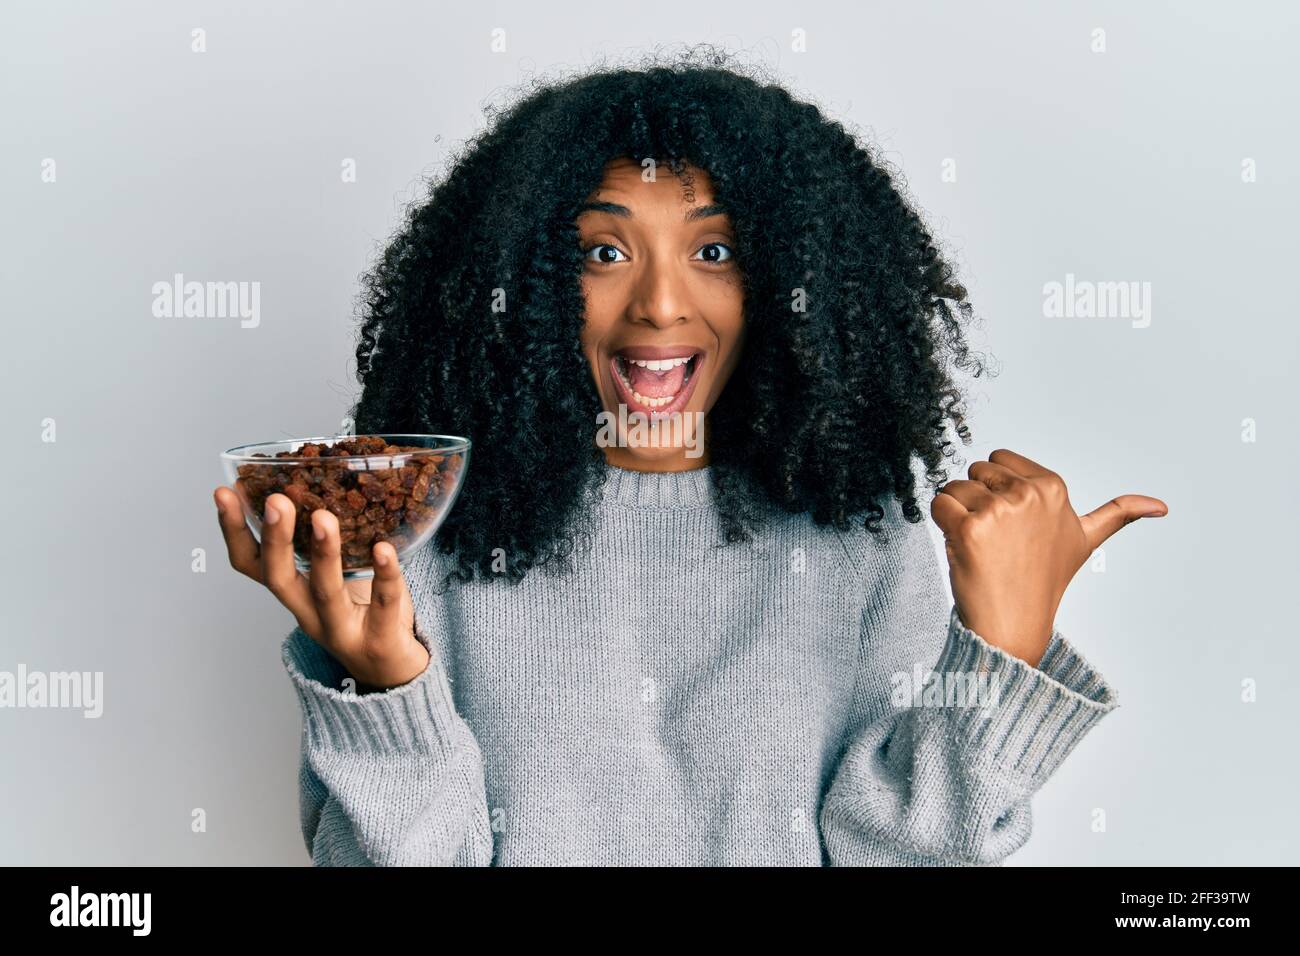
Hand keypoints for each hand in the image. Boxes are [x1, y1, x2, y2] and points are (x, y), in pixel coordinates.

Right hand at [213, 487, 429, 689]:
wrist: (392, 672)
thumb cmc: (363, 613)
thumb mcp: (332, 577)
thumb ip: (320, 542)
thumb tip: (308, 483)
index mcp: (294, 592)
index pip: (250, 564)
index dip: (234, 531)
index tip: (224, 493)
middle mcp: (309, 613)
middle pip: (279, 579)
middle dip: (275, 540)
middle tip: (277, 501)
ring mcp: (342, 630)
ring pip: (326, 593)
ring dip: (323, 554)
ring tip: (324, 518)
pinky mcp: (378, 640)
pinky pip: (383, 604)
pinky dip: (384, 575)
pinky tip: (385, 548)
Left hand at [929, 448, 1166, 666]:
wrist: (1013, 624)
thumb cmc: (1042, 581)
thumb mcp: (1085, 541)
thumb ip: (1118, 515)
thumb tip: (1161, 506)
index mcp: (1053, 486)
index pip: (998, 459)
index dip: (997, 490)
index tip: (1015, 524)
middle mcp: (1030, 493)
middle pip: (974, 471)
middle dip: (977, 501)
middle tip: (997, 539)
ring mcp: (1000, 510)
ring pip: (954, 487)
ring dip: (957, 515)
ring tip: (983, 546)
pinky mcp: (970, 528)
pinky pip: (938, 504)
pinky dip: (941, 524)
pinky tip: (963, 548)